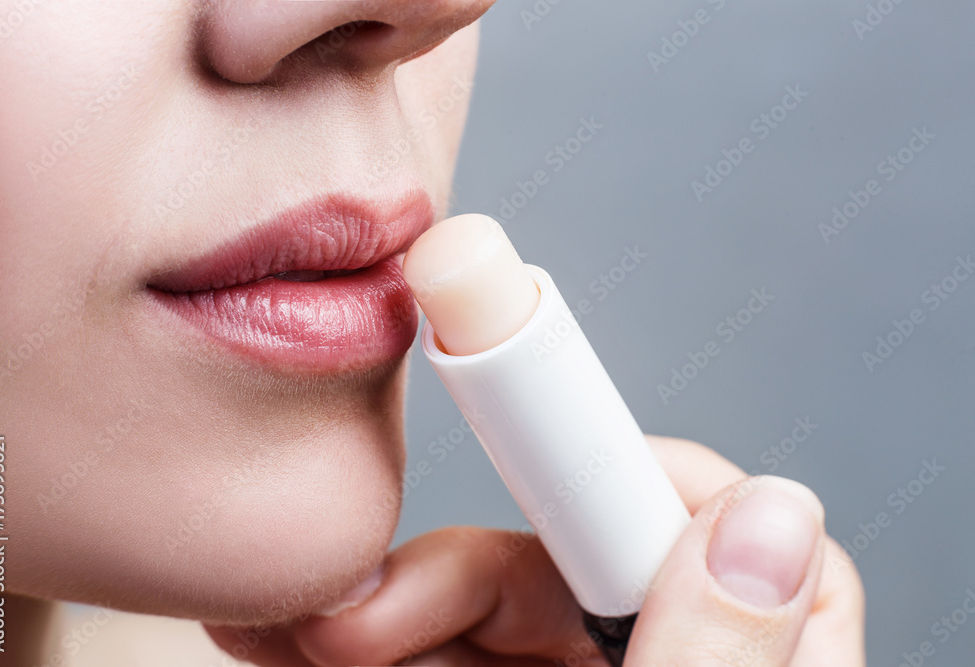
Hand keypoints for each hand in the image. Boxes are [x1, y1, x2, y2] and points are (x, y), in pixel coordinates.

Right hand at [205, 436, 864, 665]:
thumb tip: (772, 512)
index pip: (690, 517)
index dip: (601, 458)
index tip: (499, 404)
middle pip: (547, 567)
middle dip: (432, 575)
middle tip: (330, 610)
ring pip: (469, 622)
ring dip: (371, 613)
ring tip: (274, 629)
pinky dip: (357, 656)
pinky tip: (286, 651)